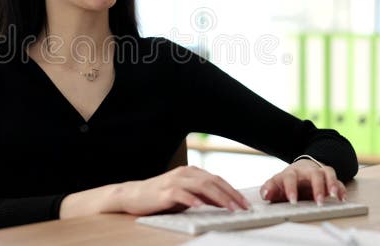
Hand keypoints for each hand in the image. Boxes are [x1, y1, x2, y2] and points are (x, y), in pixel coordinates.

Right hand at [118, 166, 250, 215]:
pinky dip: (192, 199)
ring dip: (218, 197)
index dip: (233, 190)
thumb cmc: (161, 196)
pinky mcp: (164, 191)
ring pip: (201, 185)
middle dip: (230, 194)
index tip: (244, 203)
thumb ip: (203, 196)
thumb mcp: (186, 195)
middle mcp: (185, 173)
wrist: (134, 195)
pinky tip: (200, 206)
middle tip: (242, 207)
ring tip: (229, 207)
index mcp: (192, 172)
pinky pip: (180, 194)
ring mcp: (174, 181)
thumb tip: (223, 202)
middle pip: (213, 181)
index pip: (217, 179)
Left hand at [258, 159, 346, 204]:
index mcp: (291, 172)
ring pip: (328, 173)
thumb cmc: (288, 180)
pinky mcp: (329, 178)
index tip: (292, 201)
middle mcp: (307, 171)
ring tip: (335, 196)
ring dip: (332, 184)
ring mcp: (320, 173)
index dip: (291, 189)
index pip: (290, 178)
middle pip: (314, 174)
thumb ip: (269, 189)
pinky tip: (342, 198)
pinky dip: (341, 188)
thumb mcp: (276, 183)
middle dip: (317, 188)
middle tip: (318, 203)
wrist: (301, 167)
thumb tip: (265, 195)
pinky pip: (338, 180)